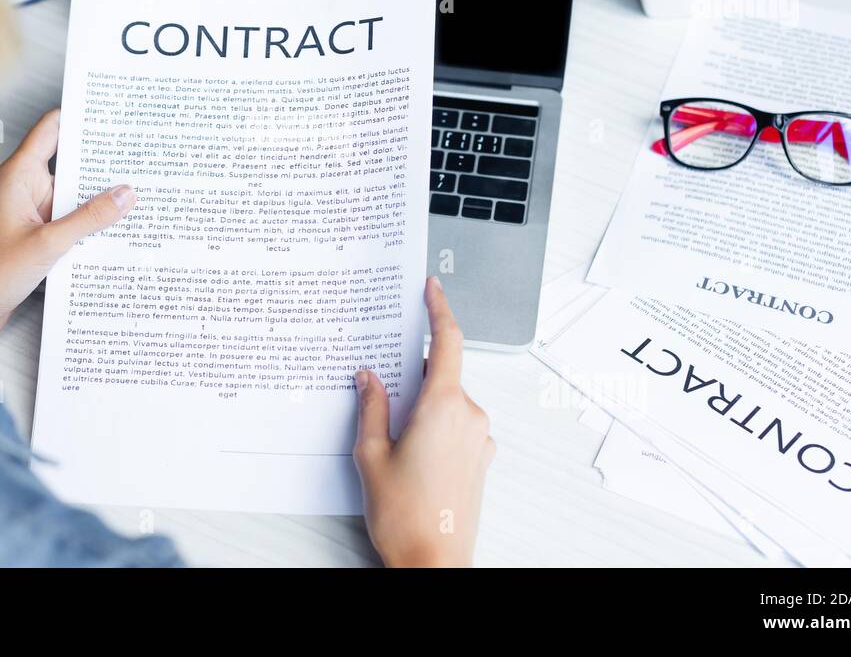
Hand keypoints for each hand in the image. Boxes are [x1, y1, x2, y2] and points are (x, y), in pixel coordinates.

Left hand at [0, 109, 133, 343]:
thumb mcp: (47, 243)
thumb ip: (89, 218)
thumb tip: (125, 194)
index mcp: (21, 175)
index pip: (54, 129)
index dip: (82, 117)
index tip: (115, 112)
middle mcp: (27, 188)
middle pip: (72, 164)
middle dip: (105, 162)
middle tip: (145, 157)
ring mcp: (33, 213)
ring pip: (75, 197)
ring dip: (102, 199)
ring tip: (144, 194)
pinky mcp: (38, 236)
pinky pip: (71, 222)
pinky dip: (92, 225)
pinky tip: (120, 231)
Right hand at [353, 276, 494, 566]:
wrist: (434, 564)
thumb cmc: (405, 517)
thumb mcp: (371, 455)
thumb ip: (371, 407)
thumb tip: (369, 377)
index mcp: (442, 406)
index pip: (447, 340)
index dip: (439, 308)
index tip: (431, 287)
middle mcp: (468, 416)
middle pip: (442, 373)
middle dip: (413, 373)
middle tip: (382, 384)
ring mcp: (479, 438)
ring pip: (449, 401)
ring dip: (423, 404)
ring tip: (391, 434)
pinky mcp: (481, 457)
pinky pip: (458, 423)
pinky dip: (435, 424)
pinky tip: (410, 450)